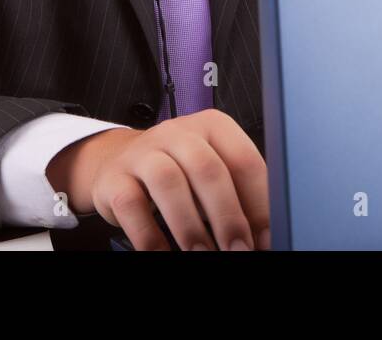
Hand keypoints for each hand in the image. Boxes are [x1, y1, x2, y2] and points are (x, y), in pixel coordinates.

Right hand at [46, 108, 268, 250]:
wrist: (118, 161)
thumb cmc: (179, 170)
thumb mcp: (211, 173)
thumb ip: (237, 195)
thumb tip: (263, 236)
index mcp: (213, 127)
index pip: (244, 160)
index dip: (259, 203)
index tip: (266, 237)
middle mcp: (177, 133)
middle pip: (207, 169)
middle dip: (227, 216)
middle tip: (238, 249)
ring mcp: (143, 152)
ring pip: (168, 181)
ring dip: (190, 226)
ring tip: (203, 254)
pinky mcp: (115, 177)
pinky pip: (131, 204)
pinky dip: (150, 236)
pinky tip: (164, 254)